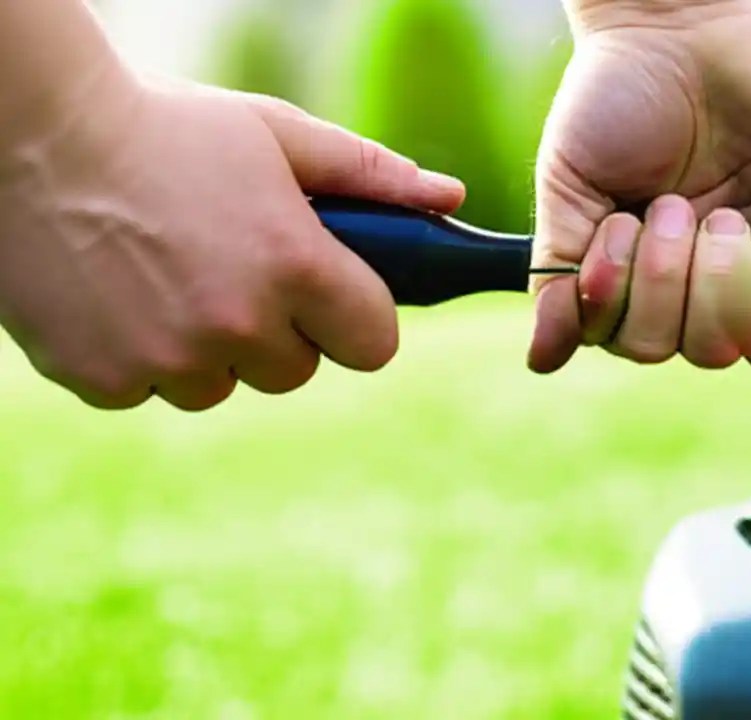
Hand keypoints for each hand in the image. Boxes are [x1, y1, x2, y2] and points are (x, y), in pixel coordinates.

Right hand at [0, 69, 464, 410]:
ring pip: (221, 386)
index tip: (333, 298)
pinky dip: (141, 357)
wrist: (26, 134)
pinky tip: (119, 296)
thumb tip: (451, 199)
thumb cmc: (167, 128)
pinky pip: (151, 391)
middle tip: (235, 270)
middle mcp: (236, 321)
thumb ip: (371, 173)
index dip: (357, 320)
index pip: (375, 345)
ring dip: (208, 349)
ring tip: (169, 276)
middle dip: (279, 330)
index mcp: (294, 264)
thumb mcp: (277, 134)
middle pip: (296, 371)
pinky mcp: (102, 380)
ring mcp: (166, 357)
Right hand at [530, 0, 750, 372]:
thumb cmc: (613, 101)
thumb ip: (558, 277)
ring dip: (728, 285)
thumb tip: (541, 359)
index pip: (642, 347)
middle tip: (667, 206)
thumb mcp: (568, 190)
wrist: (678, 29)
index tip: (613, 230)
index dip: (624, 307)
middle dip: (673, 283)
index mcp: (641, 283)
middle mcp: (700, 286)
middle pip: (700, 351)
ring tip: (716, 215)